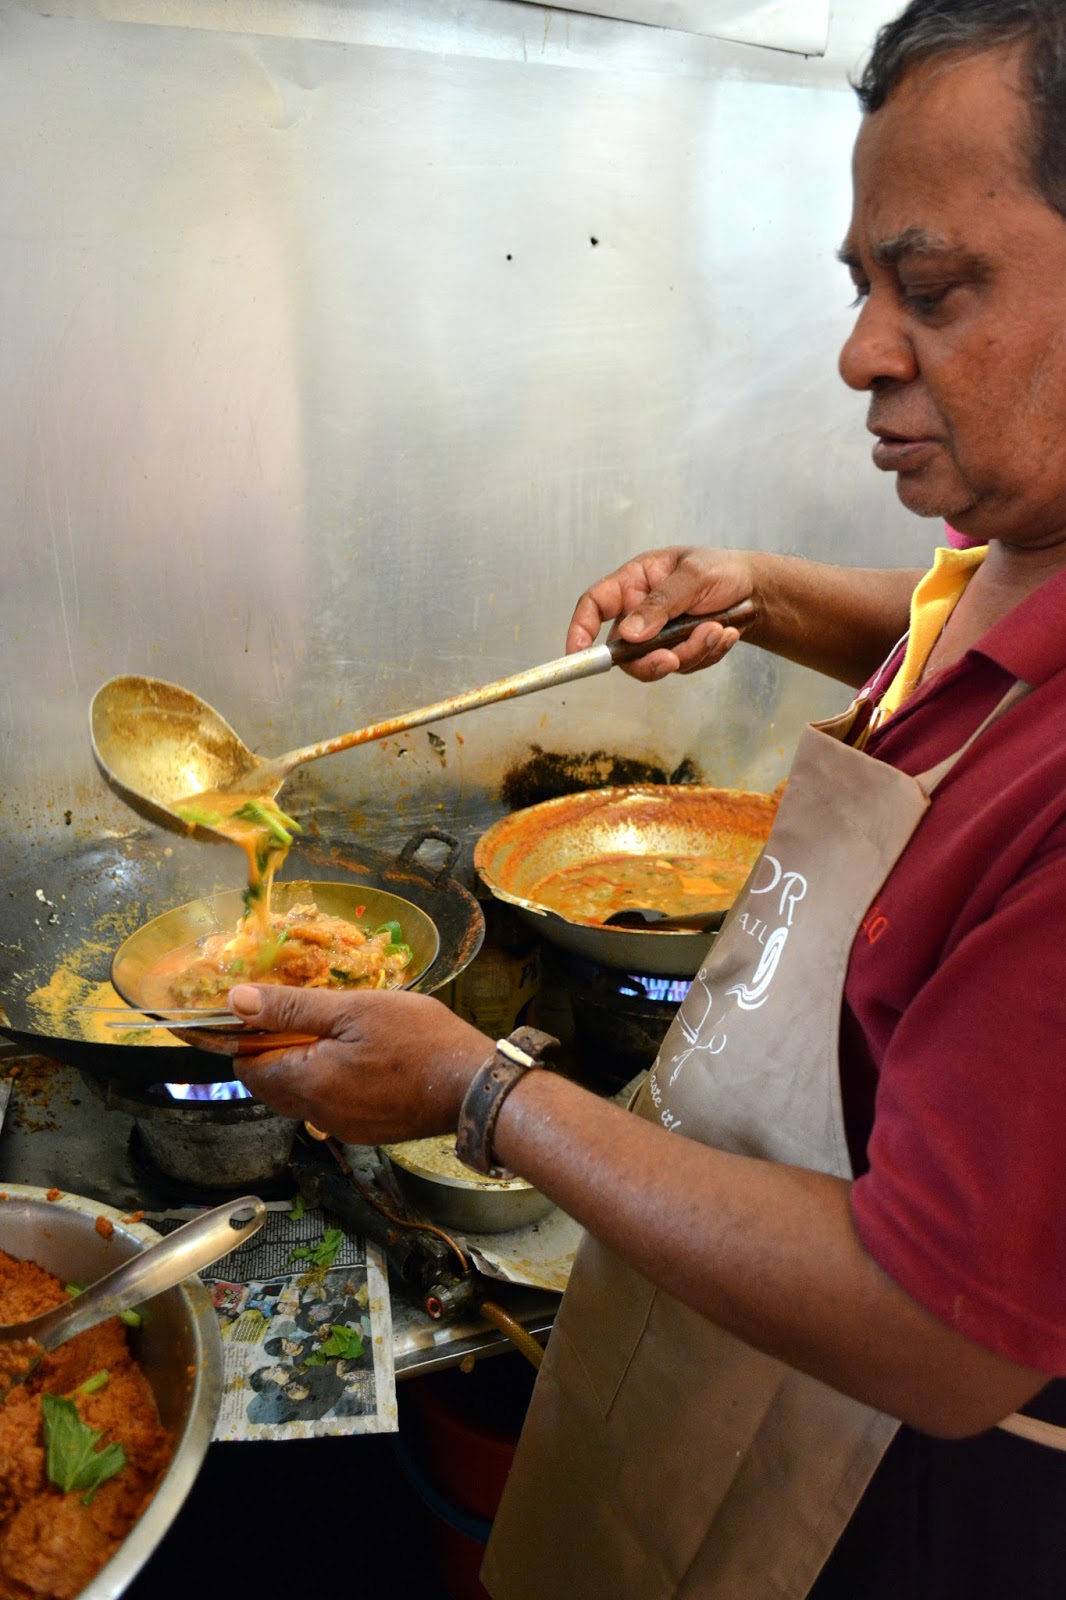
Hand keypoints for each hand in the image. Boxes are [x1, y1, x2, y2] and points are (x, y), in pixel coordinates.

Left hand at [226, 985, 492, 1144]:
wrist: (474, 1087)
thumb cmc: (418, 1040)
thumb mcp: (354, 1009)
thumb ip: (292, 1007)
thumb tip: (235, 1000)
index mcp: (308, 1082)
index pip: (247, 1069)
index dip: (248, 1038)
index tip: (268, 1011)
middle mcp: (317, 1114)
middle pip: (271, 1086)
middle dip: (275, 1053)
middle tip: (305, 1016)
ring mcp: (343, 1128)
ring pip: (301, 1097)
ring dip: (304, 1067)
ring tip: (337, 1032)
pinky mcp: (366, 1131)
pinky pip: (329, 1106)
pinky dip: (330, 1083)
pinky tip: (360, 1059)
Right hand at [566, 546, 756, 680]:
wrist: (756, 590)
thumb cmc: (722, 570)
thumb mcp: (693, 576)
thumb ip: (660, 604)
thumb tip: (630, 633)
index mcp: (634, 583)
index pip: (594, 605)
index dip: (580, 630)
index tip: (577, 653)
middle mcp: (640, 612)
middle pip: (622, 650)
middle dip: (649, 660)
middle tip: (673, 658)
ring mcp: (658, 636)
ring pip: (655, 664)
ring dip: (690, 652)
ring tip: (718, 630)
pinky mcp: (678, 652)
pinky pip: (683, 666)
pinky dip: (706, 654)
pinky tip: (725, 634)